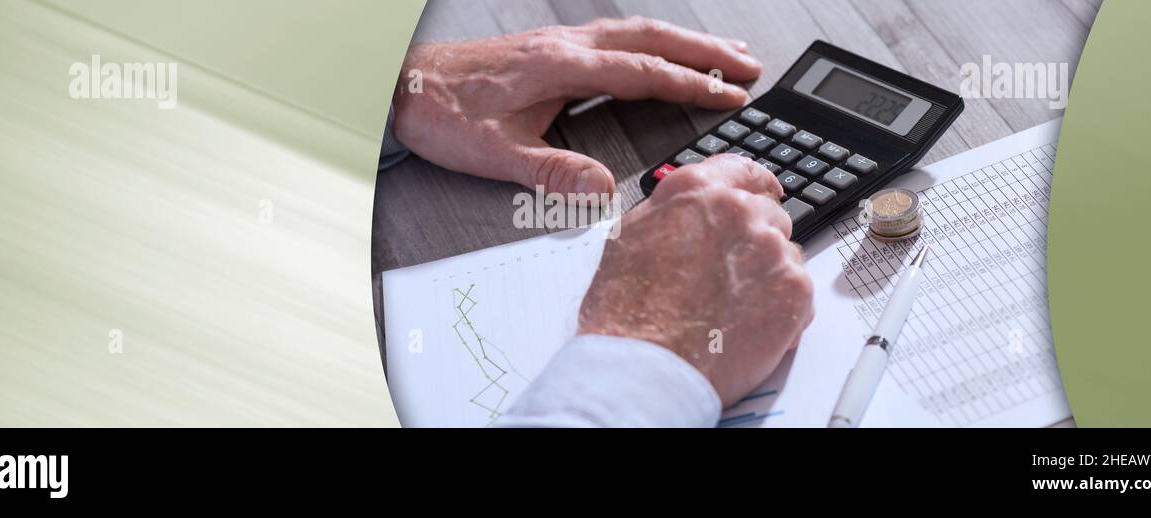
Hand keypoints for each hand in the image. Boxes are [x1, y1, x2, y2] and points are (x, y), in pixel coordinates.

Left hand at [391, 17, 762, 197]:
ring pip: (636, 32)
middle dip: (705, 51)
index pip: (644, 71)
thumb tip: (601, 191)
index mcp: (562, 66)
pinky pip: (617, 37)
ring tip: (723, 54)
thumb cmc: (442, 114)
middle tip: (749, 66)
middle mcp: (566, 46)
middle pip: (652, 38)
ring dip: (683, 41)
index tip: (731, 95)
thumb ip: (551, 172)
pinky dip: (652, 43)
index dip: (692, 83)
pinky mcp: (549, 47)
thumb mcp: (495, 154)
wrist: (401, 86)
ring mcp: (559, 42)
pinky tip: (661, 55)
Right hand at [577, 155, 814, 405]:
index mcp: (696, 191)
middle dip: (754, 242)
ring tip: (730, 310)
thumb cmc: (627, 313)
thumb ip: (671, 213)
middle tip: (729, 277)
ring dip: (766, 277)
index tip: (763, 192)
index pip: (742, 170)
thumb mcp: (631, 238)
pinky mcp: (793, 291)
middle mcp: (738, 211)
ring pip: (785, 255)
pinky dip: (781, 310)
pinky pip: (799, 293)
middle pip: (768, 215)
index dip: (754, 185)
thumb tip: (688, 214)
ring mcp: (770, 250)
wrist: (645, 367)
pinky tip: (745, 327)